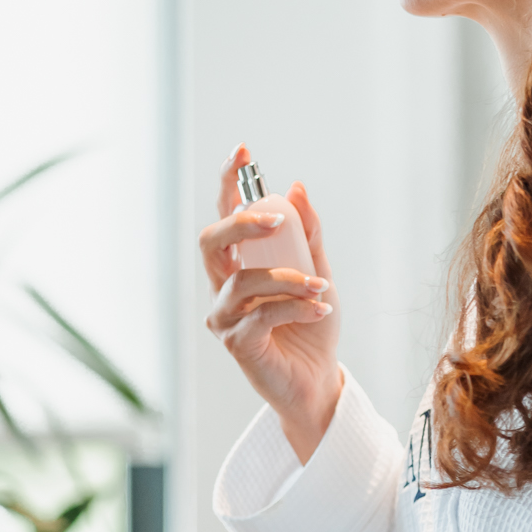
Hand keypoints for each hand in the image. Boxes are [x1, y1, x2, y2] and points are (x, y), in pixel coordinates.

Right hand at [200, 144, 343, 461]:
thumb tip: (297, 187)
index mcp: (239, 263)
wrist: (319, 380)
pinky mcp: (237, 343)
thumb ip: (308, 235)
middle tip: (276, 221)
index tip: (242, 151)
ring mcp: (225, 316)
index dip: (228, 182)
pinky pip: (263, 314)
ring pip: (243, 281)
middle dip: (241, 224)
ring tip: (321, 286)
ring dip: (287, 279)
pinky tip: (320, 307)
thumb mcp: (318, 273)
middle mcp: (222, 286)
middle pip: (210, 241)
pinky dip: (297, 307)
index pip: (224, 214)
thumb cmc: (312, 326)